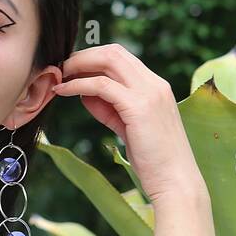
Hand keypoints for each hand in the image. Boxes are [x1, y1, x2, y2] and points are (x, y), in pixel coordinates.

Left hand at [52, 44, 207, 202]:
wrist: (176, 183)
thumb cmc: (154, 161)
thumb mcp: (128, 128)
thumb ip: (110, 109)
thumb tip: (85, 93)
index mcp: (156, 87)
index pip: (122, 57)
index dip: (93, 58)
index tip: (72, 70)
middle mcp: (155, 84)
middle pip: (113, 52)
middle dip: (83, 56)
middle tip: (61, 68)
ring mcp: (149, 93)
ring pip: (108, 60)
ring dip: (78, 65)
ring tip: (59, 77)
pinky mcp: (139, 107)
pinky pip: (101, 85)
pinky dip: (78, 84)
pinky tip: (63, 91)